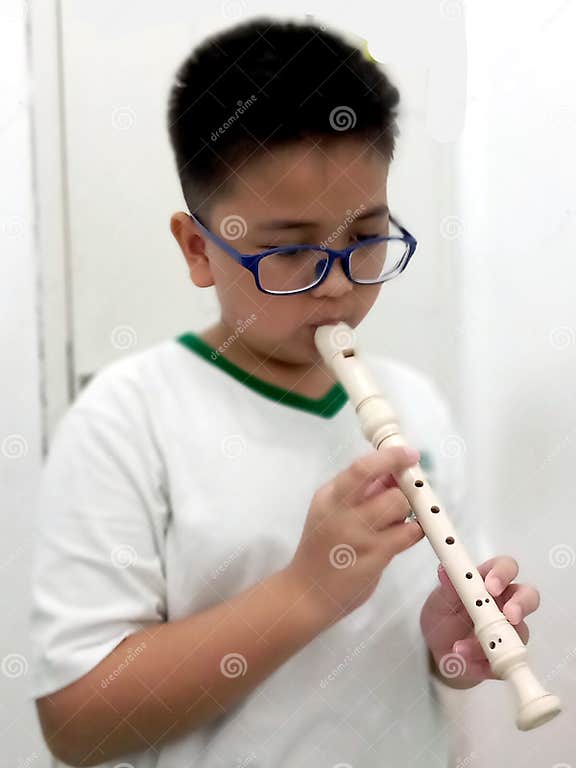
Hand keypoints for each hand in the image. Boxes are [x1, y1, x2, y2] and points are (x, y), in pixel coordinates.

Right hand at [287, 446, 423, 626]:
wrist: (307, 592)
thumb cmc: (322, 548)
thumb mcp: (331, 511)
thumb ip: (359, 492)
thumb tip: (392, 473)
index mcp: (329, 496)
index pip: (362, 468)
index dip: (391, 458)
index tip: (409, 454)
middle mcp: (341, 513)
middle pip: (390, 489)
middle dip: (403, 491)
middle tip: (401, 499)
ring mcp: (358, 536)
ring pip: (400, 508)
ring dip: (407, 512)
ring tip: (396, 522)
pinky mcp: (374, 558)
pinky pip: (407, 534)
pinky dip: (414, 530)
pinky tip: (404, 535)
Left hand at [420, 555, 539, 683]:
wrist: (437, 647)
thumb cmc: (444, 614)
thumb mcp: (440, 599)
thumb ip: (447, 586)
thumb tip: (445, 570)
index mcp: (489, 581)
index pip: (506, 568)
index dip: (503, 574)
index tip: (491, 586)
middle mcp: (505, 603)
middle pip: (528, 596)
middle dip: (521, 604)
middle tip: (509, 615)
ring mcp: (510, 630)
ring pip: (520, 633)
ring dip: (493, 641)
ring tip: (463, 648)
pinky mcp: (507, 655)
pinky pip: (504, 660)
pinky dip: (483, 663)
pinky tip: (466, 661)